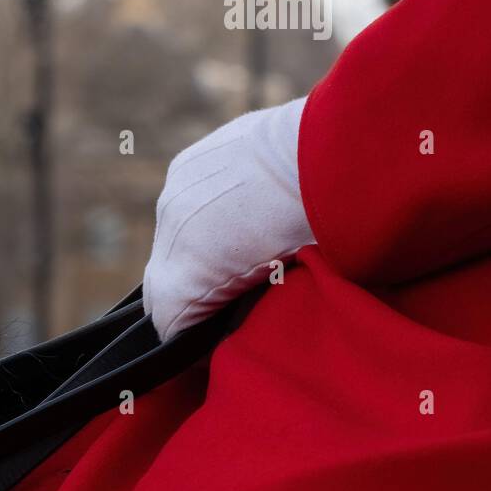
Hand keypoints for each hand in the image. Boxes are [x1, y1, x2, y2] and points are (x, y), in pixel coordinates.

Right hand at [143, 97, 313, 340]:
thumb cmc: (318, 230)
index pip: (167, 324)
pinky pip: (181, 204)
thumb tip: (235, 325)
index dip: (194, 337)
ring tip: (246, 246)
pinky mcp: (184, 165)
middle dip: (194, 296)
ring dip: (196, 251)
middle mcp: (168, 233)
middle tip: (243, 293)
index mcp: (186, 275)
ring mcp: (174, 193)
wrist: (329, 154)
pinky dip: (201, 214)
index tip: (227, 335)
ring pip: (170, 241)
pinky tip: (241, 209)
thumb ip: (246, 313)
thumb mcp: (285, 289)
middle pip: (162, 284)